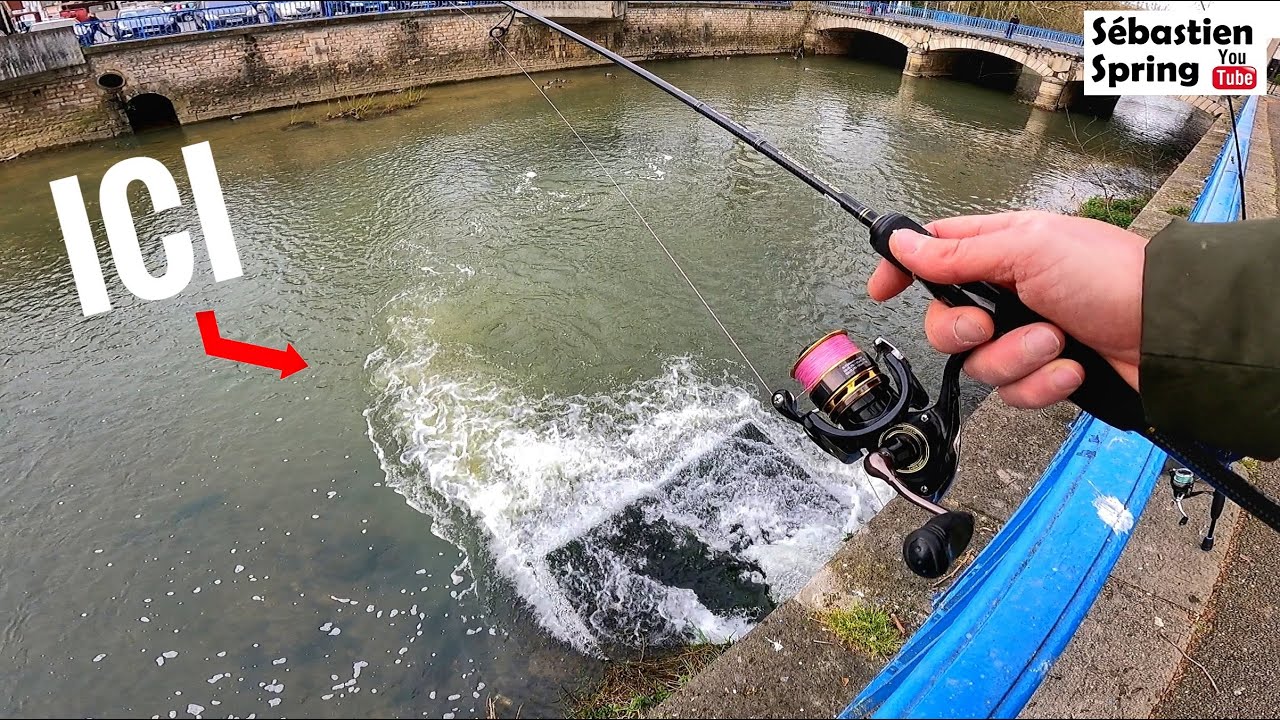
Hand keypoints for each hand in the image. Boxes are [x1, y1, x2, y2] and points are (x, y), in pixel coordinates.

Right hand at [867, 210, 1146, 408]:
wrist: (1168, 335)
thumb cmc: (1110, 276)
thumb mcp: (1028, 250)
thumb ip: (957, 253)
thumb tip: (901, 244)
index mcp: (1001, 248)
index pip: (933, 253)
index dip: (902, 270)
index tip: (883, 291)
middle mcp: (1008, 292)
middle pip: (945, 322)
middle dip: (963, 332)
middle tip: (990, 325)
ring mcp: (1025, 335)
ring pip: (978, 364)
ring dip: (1016, 358)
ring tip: (1057, 343)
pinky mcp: (1045, 373)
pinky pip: (1014, 392)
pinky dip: (1042, 385)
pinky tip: (1072, 370)